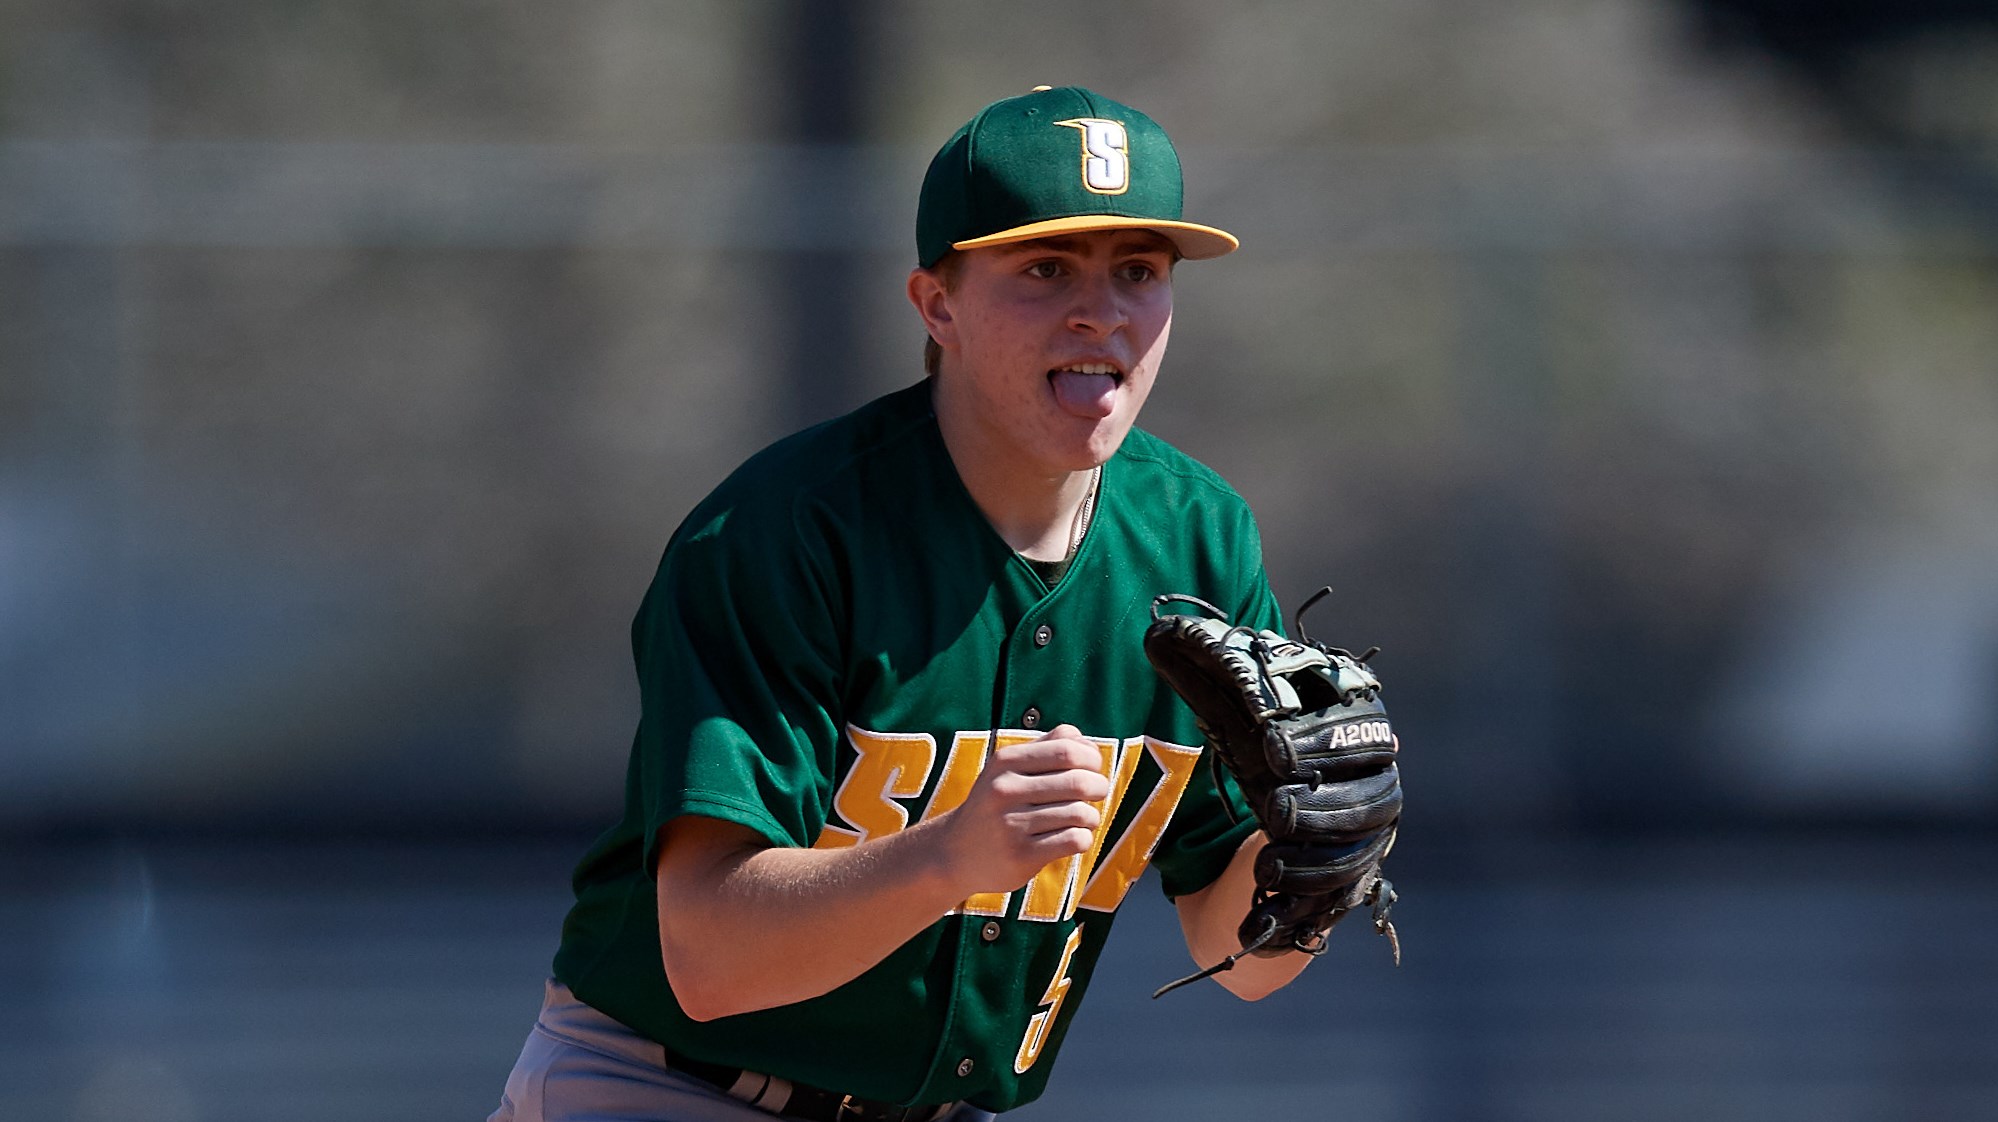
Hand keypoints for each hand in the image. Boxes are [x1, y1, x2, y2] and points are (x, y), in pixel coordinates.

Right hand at [931, 724, 1110, 895]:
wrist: (955, 852)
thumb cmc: (995, 805)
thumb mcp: (1009, 769)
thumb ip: (1048, 747)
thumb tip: (1089, 745)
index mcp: (1005, 762)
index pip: (1068, 750)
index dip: (1092, 759)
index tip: (1093, 770)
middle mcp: (1005, 790)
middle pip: (1078, 781)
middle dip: (1099, 787)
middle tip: (1097, 794)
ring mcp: (1011, 824)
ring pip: (1080, 813)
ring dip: (1091, 817)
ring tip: (1082, 820)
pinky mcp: (1021, 855)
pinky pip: (1074, 840)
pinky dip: (1084, 838)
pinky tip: (1073, 838)